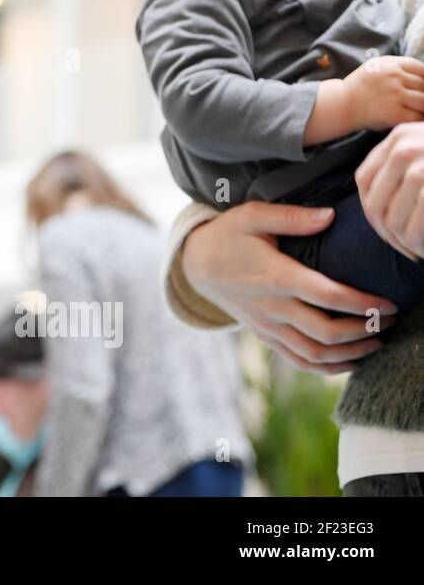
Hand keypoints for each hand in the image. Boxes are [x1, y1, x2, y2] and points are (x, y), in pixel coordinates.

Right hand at [182, 201, 396, 373]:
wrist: (194, 266)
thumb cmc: (227, 236)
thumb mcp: (251, 216)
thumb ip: (291, 217)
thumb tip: (330, 216)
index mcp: (276, 276)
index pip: (328, 297)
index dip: (364, 304)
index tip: (390, 303)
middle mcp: (273, 307)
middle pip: (327, 333)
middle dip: (366, 330)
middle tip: (390, 320)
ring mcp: (268, 326)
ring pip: (315, 354)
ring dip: (351, 353)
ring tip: (377, 342)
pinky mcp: (265, 336)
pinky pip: (299, 361)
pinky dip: (327, 368)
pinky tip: (349, 361)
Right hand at [343, 55, 423, 130]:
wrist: (340, 105)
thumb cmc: (359, 88)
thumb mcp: (376, 68)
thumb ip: (397, 67)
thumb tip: (422, 76)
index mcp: (391, 64)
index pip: (421, 68)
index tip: (421, 88)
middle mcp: (394, 77)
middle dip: (423, 94)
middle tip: (417, 102)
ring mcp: (394, 94)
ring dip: (422, 107)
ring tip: (416, 110)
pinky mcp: (394, 113)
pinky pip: (417, 116)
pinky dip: (419, 120)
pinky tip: (413, 119)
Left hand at [357, 121, 423, 259]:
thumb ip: (402, 172)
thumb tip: (374, 213)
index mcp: (399, 138)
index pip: (364, 180)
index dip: (371, 210)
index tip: (387, 230)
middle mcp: (405, 146)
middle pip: (375, 201)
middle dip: (387, 232)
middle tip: (406, 249)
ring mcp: (422, 164)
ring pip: (392, 218)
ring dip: (404, 242)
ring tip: (418, 251)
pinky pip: (415, 226)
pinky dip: (417, 243)